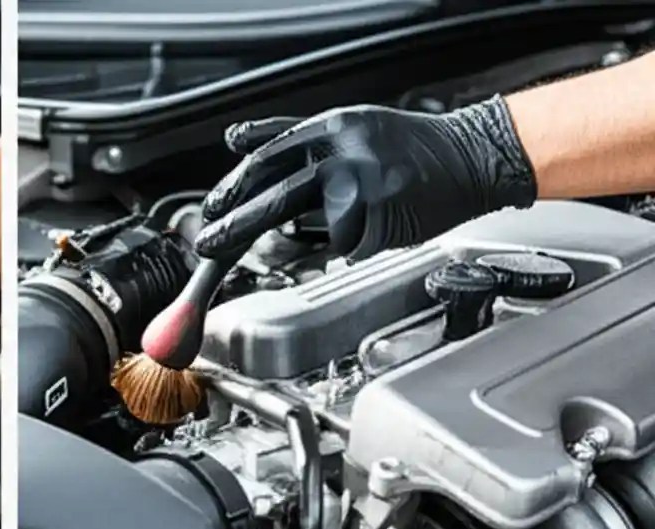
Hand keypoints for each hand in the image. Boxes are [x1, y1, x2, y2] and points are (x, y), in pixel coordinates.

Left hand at [196, 96, 536, 261]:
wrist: (474, 156)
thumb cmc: (408, 147)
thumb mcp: (347, 128)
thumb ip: (294, 139)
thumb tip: (236, 141)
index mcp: (334, 127)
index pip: (269, 157)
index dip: (235, 186)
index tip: (213, 208)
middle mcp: (349, 153)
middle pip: (279, 194)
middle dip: (237, 224)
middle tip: (209, 244)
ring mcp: (369, 187)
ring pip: (313, 227)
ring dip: (294, 239)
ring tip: (297, 237)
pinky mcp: (387, 219)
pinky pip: (347, 246)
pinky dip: (346, 245)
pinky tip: (369, 227)